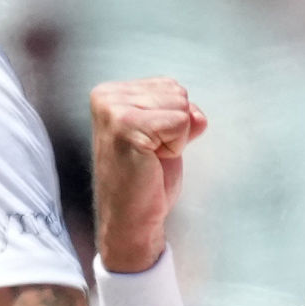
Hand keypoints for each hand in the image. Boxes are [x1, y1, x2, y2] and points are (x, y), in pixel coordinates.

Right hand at [90, 76, 207, 270]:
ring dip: (176, 137)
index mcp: (110, 93)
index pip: (169, 86)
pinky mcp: (126, 126)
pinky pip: (180, 122)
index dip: (171, 120)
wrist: (131, 219)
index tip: (148, 145)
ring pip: (180, 105)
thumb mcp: (164, 135)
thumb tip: (197, 114)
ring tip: (150, 157)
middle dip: (175, 127)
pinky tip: (152, 161)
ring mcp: (114, 109)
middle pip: (176, 92)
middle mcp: (106, 96)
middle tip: (150, 154)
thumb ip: (179, 113)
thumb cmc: (145, 180)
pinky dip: (176, 146)